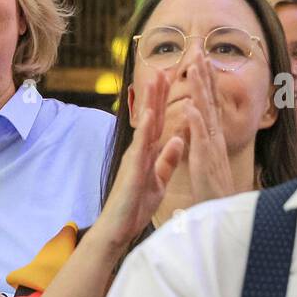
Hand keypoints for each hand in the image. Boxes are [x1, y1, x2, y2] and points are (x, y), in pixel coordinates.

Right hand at [103, 70, 183, 245]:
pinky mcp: (133, 170)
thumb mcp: (159, 180)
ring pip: (144, 125)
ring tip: (156, 79)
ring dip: (150, 101)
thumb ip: (167, 160)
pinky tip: (151, 112)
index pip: (157, 122)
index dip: (163, 100)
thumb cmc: (134, 207)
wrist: (118, 230)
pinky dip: (147, 128)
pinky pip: (141, 145)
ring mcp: (134, 159)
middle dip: (156, 93)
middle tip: (163, 66)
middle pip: (149, 117)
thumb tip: (178, 139)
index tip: (169, 78)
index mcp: (146, 154)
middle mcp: (138, 151)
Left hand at [181, 51, 234, 204]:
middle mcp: (214, 137)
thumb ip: (204, 140)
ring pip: (206, 113)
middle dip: (206, 75)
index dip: (205, 81)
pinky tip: (190, 106)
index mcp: (211, 136)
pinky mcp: (205, 160)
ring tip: (196, 67)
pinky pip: (200, 139)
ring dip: (202, 89)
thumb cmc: (212, 188)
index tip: (201, 60)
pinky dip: (196, 122)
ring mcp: (211, 147)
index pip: (208, 103)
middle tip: (200, 50)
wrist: (220, 211)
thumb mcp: (207, 158)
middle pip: (210, 100)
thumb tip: (200, 124)